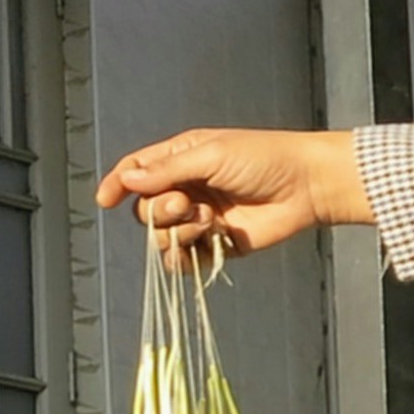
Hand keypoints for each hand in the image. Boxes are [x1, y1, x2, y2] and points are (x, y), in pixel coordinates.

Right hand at [94, 126, 366, 257]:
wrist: (306, 186)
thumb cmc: (264, 158)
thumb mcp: (211, 154)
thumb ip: (167, 170)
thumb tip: (128, 179)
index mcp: (182, 158)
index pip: (137, 171)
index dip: (118, 184)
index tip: (106, 200)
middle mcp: (186, 188)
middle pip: (146, 209)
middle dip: (161, 210)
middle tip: (188, 203)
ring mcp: (200, 218)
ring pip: (162, 237)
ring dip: (179, 232)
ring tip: (209, 222)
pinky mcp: (215, 244)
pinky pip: (184, 260)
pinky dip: (188, 256)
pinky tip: (208, 242)